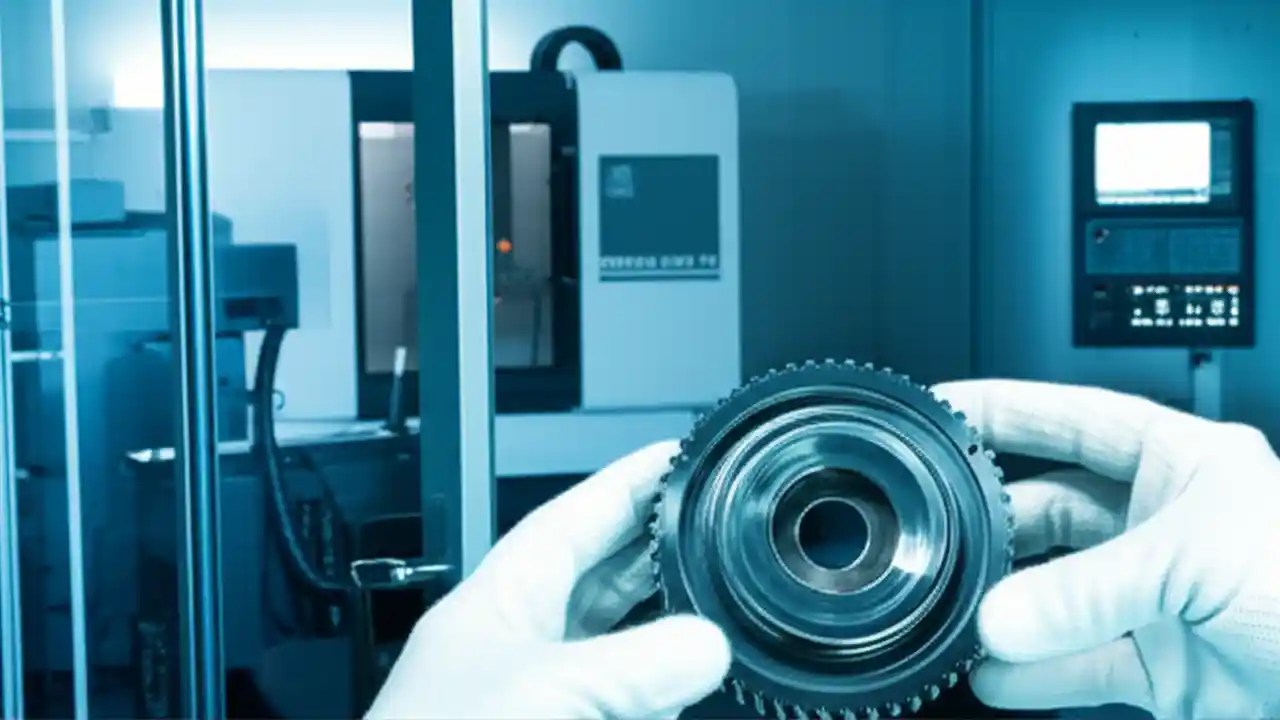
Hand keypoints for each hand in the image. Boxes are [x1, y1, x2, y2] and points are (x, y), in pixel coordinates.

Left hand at [365, 441, 731, 719]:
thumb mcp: (550, 692)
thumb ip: (638, 664)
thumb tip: (705, 646)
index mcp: (494, 609)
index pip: (568, 523)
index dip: (623, 486)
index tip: (672, 460)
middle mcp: (512, 653)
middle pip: (593, 583)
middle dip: (651, 554)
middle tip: (710, 525)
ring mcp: (532, 704)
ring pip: (607, 651)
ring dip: (660, 634)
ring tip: (712, 605)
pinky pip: (614, 709)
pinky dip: (652, 700)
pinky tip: (680, 693)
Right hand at [934, 380, 1279, 718]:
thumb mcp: (1200, 563)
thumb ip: (1089, 591)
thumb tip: (1000, 618)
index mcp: (1183, 463)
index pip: (1069, 419)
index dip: (1004, 410)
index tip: (940, 413)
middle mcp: (1164, 524)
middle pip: (1049, 512)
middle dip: (994, 530)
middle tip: (939, 545)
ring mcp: (1159, 598)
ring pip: (1054, 594)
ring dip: (1007, 611)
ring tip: (961, 620)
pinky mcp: (1162, 666)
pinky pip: (1076, 663)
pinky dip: (1032, 674)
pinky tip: (998, 675)